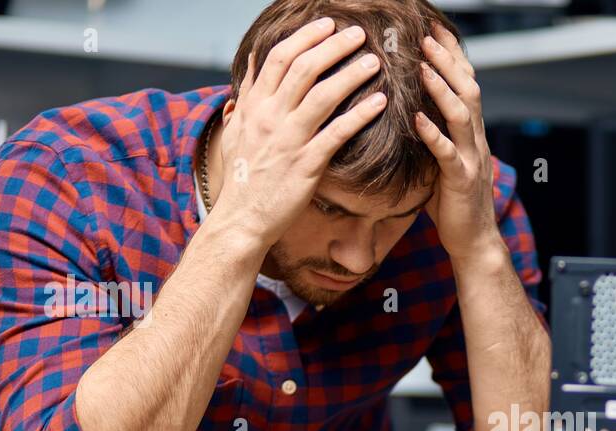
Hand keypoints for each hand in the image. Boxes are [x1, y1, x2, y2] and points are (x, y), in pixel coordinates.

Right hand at [211, 17, 386, 248]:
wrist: (241, 220)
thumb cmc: (243, 178)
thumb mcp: (235, 130)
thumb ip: (246, 96)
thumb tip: (252, 65)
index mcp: (254, 106)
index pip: (280, 57)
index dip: (306, 37)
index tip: (328, 24)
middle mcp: (269, 117)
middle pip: (304, 67)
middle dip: (334, 46)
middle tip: (358, 33)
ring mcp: (288, 141)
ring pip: (322, 95)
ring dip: (351, 74)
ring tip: (374, 61)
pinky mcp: (306, 165)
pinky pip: (337, 134)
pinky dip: (360, 115)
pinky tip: (380, 102)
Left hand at [415, 24, 504, 263]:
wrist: (474, 241)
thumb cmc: (452, 204)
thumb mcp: (440, 162)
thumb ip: (431, 137)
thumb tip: (407, 113)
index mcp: (470, 134)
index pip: (465, 85)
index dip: (453, 56)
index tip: (435, 30)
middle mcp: (475, 141)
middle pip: (467, 90)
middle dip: (448, 60)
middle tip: (427, 35)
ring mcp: (471, 160)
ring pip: (461, 115)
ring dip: (441, 88)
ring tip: (422, 65)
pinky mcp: (461, 181)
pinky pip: (447, 153)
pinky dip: (432, 135)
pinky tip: (416, 120)